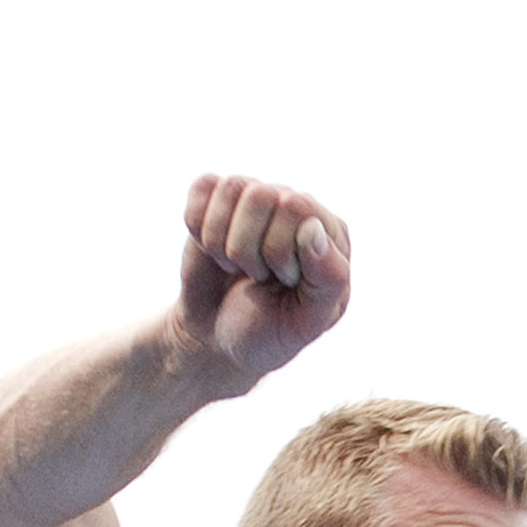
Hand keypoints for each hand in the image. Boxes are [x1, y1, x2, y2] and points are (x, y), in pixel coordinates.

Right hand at [177, 174, 351, 386]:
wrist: (219, 339)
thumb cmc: (269, 332)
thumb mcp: (308, 322)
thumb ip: (328, 278)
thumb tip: (313, 227)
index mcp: (328, 231)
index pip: (297, 208)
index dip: (278, 251)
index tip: (283, 282)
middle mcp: (294, 205)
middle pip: (261, 195)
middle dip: (249, 250)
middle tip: (258, 276)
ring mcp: (256, 199)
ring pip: (231, 188)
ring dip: (223, 242)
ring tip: (237, 266)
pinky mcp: (217, 200)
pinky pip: (202, 187)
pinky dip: (198, 225)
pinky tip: (213, 250)